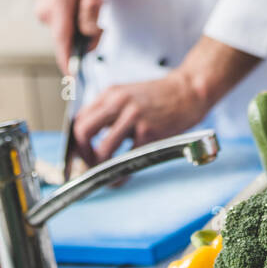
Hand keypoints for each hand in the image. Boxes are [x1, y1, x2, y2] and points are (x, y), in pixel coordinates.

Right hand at [35, 0, 109, 71]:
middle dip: (87, 39)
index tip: (74, 82)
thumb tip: (89, 33)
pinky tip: (83, 3)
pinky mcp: (46, 9)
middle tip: (102, 25)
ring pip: (67, 32)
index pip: (62, 44)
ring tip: (93, 4)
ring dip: (83, 27)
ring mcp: (43, 12)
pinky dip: (76, 20)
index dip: (69, 64)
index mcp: (57, 7)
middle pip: (68, 40)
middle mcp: (45, 13)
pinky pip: (64, 24)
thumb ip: (92, 8)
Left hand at [70, 36, 259, 164]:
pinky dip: (121, 173)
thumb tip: (92, 137)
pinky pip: (128, 158)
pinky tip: (123, 176)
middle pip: (83, 132)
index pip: (80, 119)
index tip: (83, 153)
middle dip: (83, 155)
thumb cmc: (161, 95)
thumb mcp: (129, 94)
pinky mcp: (149, 131)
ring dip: (100, 167)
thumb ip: (110, 111)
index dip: (77, 141)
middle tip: (90, 165)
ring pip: (103, 149)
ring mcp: (134, 117)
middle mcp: (118, 103)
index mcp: (110, 94)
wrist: (189, 90)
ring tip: (106, 174)